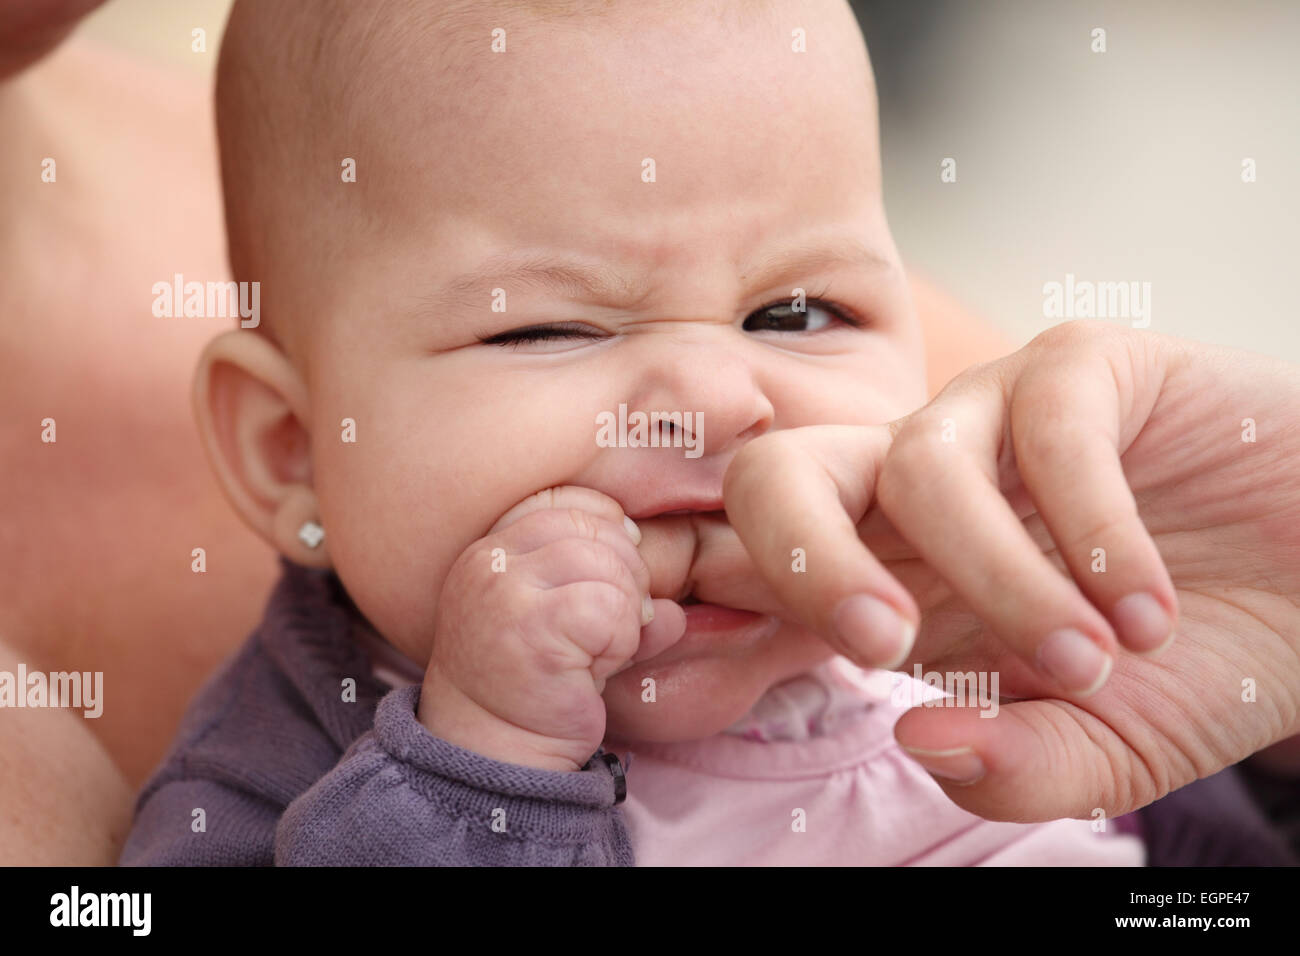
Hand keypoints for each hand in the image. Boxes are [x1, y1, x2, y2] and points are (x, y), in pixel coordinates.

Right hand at [418, 486, 685, 770]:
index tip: (621, 567)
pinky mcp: (532, 629)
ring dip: (625, 612)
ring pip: (606, 566)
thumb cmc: (530, 690)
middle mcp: (489, 562)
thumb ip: (613, 597)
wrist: (489, 756)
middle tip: (621, 623)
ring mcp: (505, 593)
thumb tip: (675, 608)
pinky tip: (597, 670)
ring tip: (602, 651)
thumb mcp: (564, 626)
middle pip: (591, 527)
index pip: (562, 499)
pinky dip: (621, 640)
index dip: (606, 524)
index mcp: (490, 549)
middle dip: (626, 572)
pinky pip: (610, 609)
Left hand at [724, 319, 1299, 821]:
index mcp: (896, 575)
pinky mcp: (1083, 367)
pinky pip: (1046, 425)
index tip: (738, 664)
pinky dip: (1094, 531)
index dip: (728, 605)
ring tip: (1095, 658)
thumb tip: (917, 737)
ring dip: (1004, 579)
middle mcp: (920, 487)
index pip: (765, 566)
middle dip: (797, 556)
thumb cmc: (1204, 661)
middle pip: (778, 472)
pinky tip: (1149, 606)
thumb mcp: (1103, 750)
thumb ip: (1012, 769)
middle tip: (882, 645)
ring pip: (921, 467)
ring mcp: (995, 416)